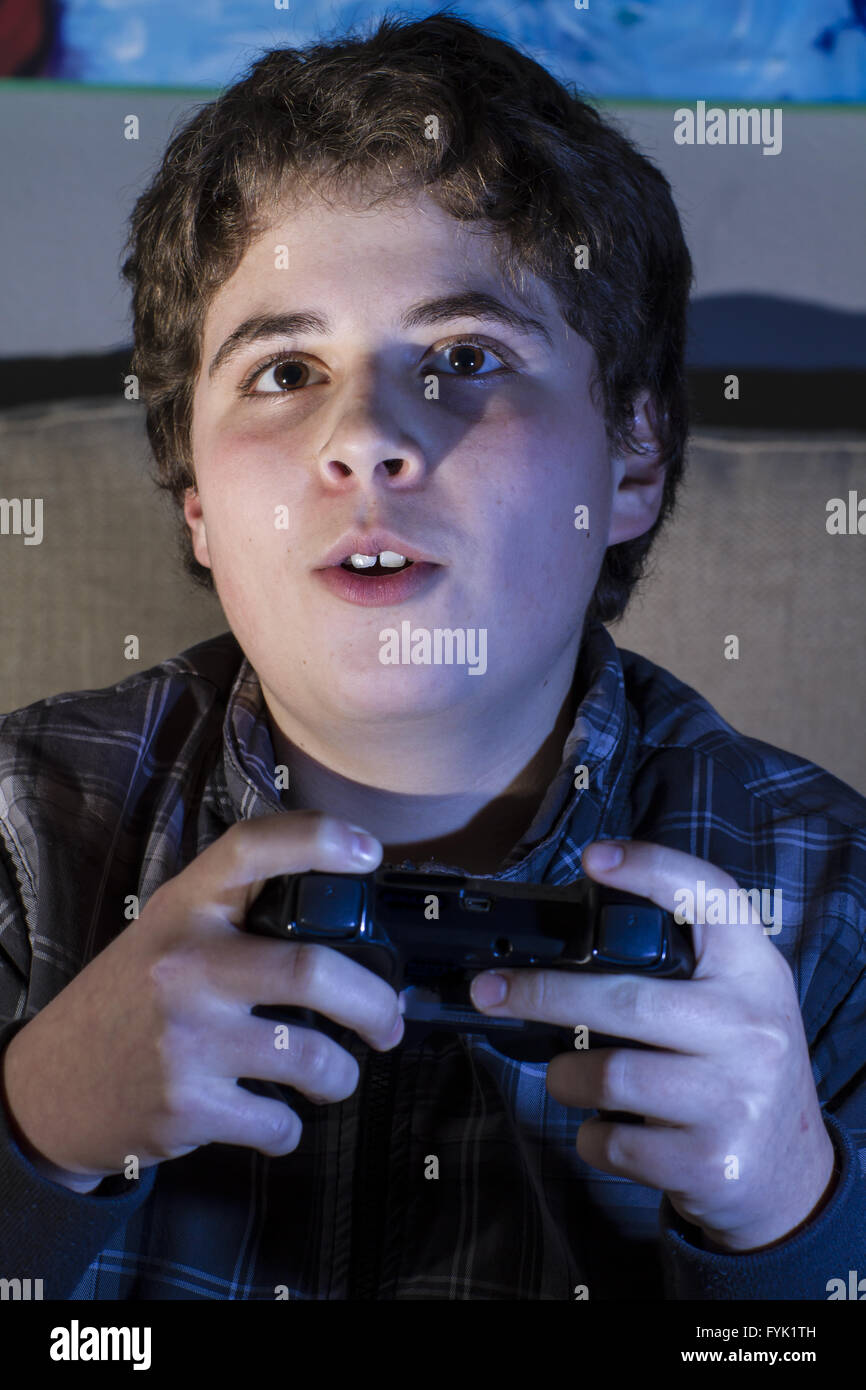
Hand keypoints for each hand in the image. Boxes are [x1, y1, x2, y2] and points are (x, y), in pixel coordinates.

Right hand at [1, 813, 400, 1189]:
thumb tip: (344, 914)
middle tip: (388, 1019)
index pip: (253, 849)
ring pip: (310, 1056)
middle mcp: (185, 966)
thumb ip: (238, 914)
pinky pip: (278, 1122)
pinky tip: (277, 1117)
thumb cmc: (132, 1000)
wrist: (52, 1085)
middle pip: (314, 970)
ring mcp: (185, 1038)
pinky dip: (291, 1128)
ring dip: (342, 1074)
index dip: (321, 840)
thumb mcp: (169, 933)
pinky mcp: (186, 1106)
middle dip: (374, 1003)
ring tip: (336, 1074)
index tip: (369, 853)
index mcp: (185, 910)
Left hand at [469, 840, 836, 1251]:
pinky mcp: (710, 1160)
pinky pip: (613, 1141)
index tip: (593, 858)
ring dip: (567, 1077)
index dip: (652, 869)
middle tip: (490, 989)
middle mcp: (751, 1027)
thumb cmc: (735, 1067)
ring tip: (572, 1077)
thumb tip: (562, 945)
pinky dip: (593, 1136)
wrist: (792, 1174)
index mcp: (755, 971)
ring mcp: (734, 1097)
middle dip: (541, 993)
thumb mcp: (732, 1001)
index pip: (711, 898)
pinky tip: (610, 1128)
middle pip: (625, 998)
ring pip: (608, 1075)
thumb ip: (676, 968)